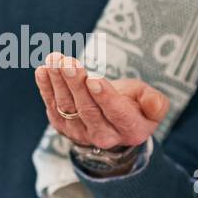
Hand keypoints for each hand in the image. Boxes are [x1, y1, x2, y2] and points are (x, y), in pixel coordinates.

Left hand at [33, 53, 168, 147]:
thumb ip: (155, 104)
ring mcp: (80, 133)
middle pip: (88, 110)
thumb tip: (154, 103)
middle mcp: (104, 136)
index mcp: (131, 129)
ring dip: (59, 82)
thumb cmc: (134, 105)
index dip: (104, 97)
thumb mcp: (151, 103)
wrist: (112, 122)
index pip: (116, 114)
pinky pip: (52, 106)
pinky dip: (46, 87)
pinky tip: (43, 70)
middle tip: (68, 63)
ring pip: (67, 107)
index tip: (93, 79)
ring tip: (55, 60)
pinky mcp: (62, 126)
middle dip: (76, 84)